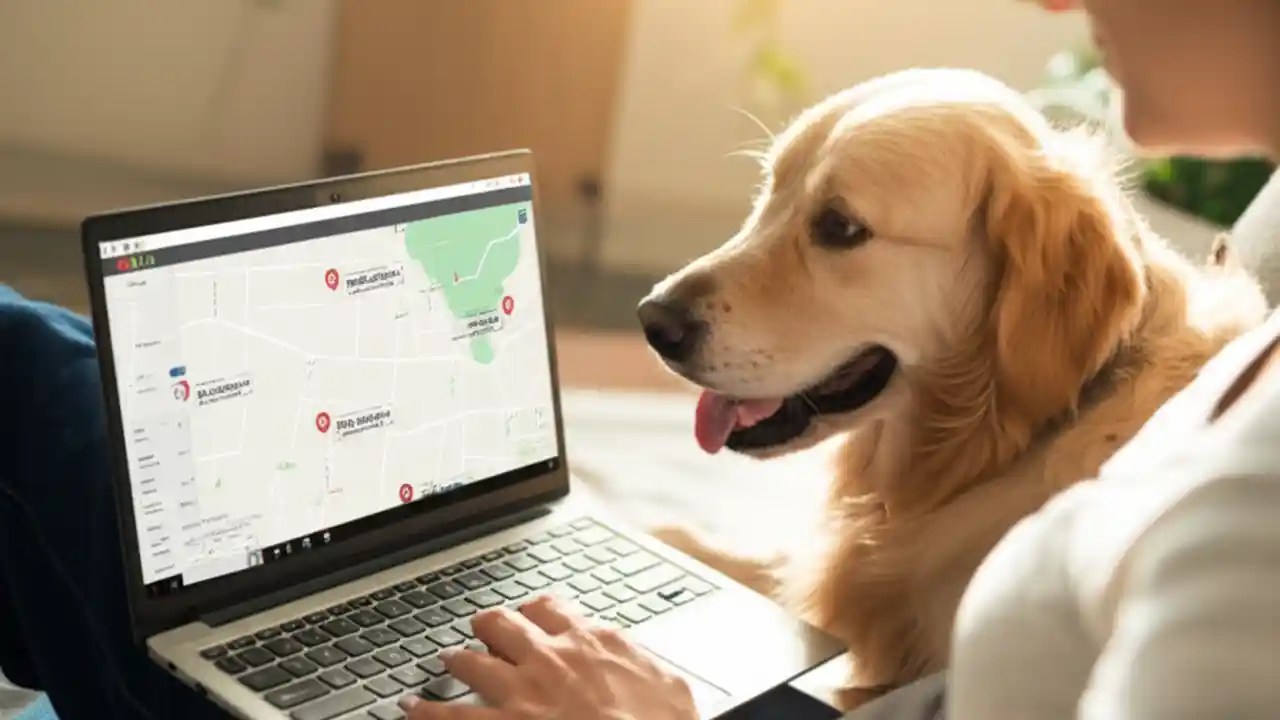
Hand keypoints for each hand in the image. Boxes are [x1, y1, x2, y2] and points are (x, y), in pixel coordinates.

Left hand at [399, 596, 697, 719]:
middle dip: (489, 626)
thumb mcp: (669, 685)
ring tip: (444, 661)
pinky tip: (409, 708)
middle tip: (482, 632)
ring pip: (471, 660)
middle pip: (503, 623)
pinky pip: (450, 715)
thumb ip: (642, 666)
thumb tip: (643, 667)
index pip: (551, 608)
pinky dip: (425, 711)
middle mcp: (552, 656)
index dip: (534, 612)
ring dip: (456, 660)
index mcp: (593, 641)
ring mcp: (522, 692)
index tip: (530, 616)